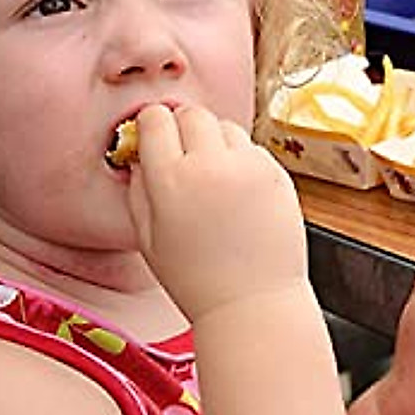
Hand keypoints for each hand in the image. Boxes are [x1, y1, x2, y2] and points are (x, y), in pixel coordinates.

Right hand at [127, 104, 308, 323]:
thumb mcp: (148, 238)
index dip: (151, 123)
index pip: (157, 120)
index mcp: (171, 181)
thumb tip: (139, 155)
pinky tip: (237, 190)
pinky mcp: (276, 171)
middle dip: (182, 125)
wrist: (252, 300)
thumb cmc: (195, 277)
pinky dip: (242, 159)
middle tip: (181, 150)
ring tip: (211, 175)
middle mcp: (211, 164)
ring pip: (225, 126)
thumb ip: (139, 190)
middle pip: (193, 114)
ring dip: (214, 140)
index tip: (152, 130)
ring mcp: (248, 165)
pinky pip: (252, 148)